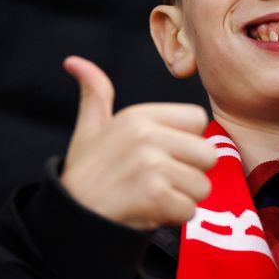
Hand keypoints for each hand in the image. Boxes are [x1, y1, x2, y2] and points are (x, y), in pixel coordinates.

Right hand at [60, 56, 215, 230]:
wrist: (70, 215)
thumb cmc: (86, 171)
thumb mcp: (89, 128)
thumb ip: (95, 93)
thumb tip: (75, 62)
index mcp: (138, 115)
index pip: (198, 119)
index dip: (187, 141)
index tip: (164, 154)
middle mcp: (147, 135)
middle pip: (208, 154)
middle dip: (191, 173)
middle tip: (163, 180)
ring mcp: (152, 165)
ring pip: (202, 186)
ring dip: (182, 198)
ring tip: (154, 197)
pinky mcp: (155, 195)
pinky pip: (190, 209)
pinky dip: (173, 217)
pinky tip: (150, 211)